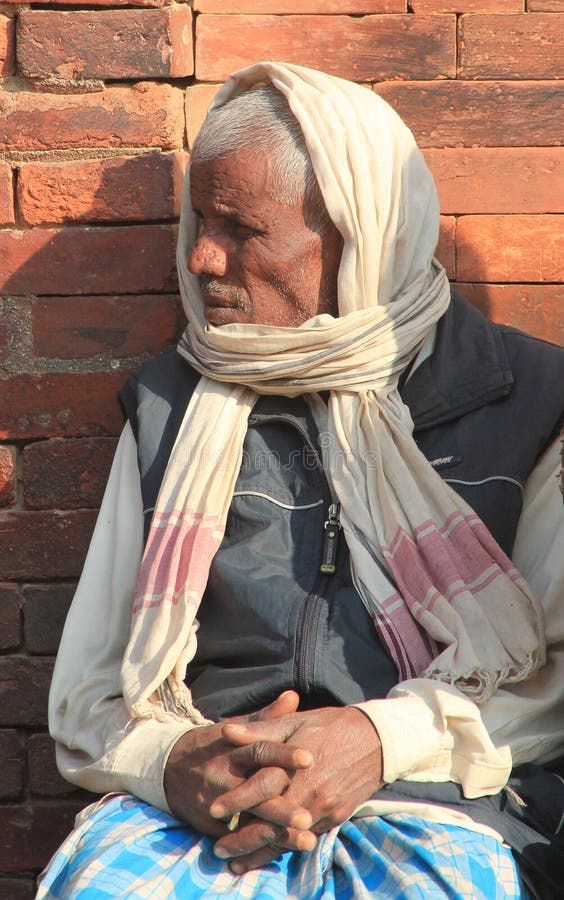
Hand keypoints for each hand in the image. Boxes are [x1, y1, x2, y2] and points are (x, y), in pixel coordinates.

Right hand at [163, 690, 313, 841]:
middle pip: (256, 793)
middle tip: (309, 818)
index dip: (285, 753)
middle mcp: (224, 777)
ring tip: (307, 841)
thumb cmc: (215, 746)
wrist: (169, 769)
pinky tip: (284, 855)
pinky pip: (237, 839)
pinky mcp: (210, 826)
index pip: (260, 749)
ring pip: (249, 821)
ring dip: (278, 834)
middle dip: (283, 808)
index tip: (310, 758)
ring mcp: (216, 804)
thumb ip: (268, 718)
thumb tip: (294, 696)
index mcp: (234, 749)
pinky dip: (260, 849)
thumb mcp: (237, 728)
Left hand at [213, 706, 382, 872]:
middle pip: (270, 824)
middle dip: (242, 840)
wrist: (378, 740)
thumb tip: (228, 733)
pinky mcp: (336, 818)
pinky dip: (285, 849)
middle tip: (218, 851)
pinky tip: (269, 855)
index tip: (213, 812)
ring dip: (261, 852)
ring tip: (237, 863)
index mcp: (296, 767)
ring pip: (287, 839)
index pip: (258, 789)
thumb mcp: (295, 723)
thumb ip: (261, 731)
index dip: (234, 802)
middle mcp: (310, 793)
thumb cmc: (331, 726)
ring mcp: (324, 809)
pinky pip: (306, 839)